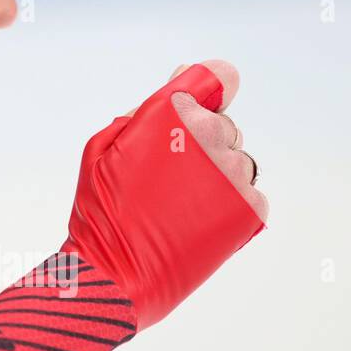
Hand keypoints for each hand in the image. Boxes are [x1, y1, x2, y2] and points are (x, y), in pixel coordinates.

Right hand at [61, 60, 267, 330]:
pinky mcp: (250, 209)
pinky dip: (230, 203)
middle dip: (199, 139)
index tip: (193, 106)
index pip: (218, 77)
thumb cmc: (99, 211)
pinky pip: (251, 192)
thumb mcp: (103, 147)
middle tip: (164, 175)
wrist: (114, 276)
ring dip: (216, 172)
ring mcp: (234, 174)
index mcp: (171, 115)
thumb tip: (184, 74)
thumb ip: (147, 107)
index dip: (208, 88)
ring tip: (179, 202)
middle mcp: (210, 138)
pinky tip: (196, 220)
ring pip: (238, 157)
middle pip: (223, 122)